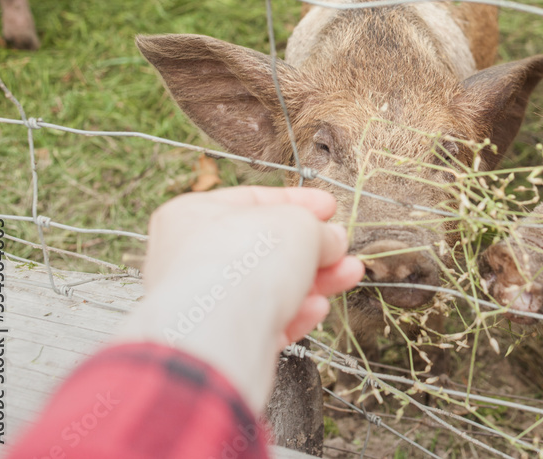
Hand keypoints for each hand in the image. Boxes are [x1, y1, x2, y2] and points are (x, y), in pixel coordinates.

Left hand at [118, 186, 363, 411]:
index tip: (330, 207)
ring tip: (349, 274)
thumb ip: (318, 229)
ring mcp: (206, 303)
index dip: (299, 202)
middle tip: (342, 248)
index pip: (254, 200)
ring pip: (270, 287)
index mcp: (195, 215)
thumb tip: (333, 241)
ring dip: (314, 281)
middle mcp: (192, 258)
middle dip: (314, 248)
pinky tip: (318, 308)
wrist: (220, 333)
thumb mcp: (298, 223)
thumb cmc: (244, 262)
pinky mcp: (222, 341)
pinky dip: (295, 313)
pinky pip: (264, 321)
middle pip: (266, 248)